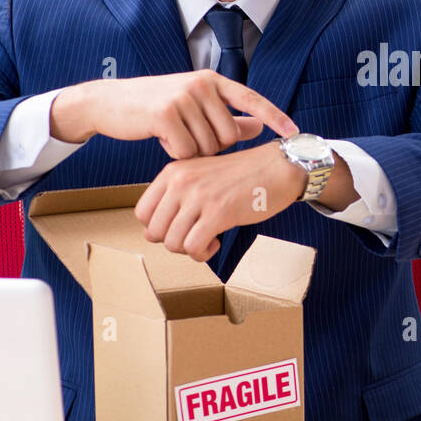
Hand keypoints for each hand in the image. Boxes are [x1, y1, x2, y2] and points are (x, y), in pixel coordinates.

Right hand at [50, 70, 298, 158]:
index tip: (295, 132)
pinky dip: (175, 154)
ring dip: (192, 152)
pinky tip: (160, 139)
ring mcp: (184, 98)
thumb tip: (259, 127)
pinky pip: (186, 152)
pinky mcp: (166, 115)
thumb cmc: (156, 109)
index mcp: (212, 80)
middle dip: (213, 147)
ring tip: (172, 135)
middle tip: (189, 137)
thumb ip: (226, 116)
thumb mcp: (194, 106)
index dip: (275, 116)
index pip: (252, 98)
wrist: (110, 104)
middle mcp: (201, 84)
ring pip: (208, 147)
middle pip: (229, 136)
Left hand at [134, 142, 309, 260]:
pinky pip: (194, 247)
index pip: (142, 213)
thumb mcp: (200, 174)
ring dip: (190, 250)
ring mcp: (199, 196)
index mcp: (173, 172)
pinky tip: (217, 241)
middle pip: (154, 232)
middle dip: (174, 242)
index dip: (159, 228)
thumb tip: (155, 231)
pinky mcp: (219, 212)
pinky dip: (203, 253)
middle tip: (195, 236)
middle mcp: (181, 182)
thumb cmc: (242, 176)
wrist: (278, 167)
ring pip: (173, 243)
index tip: (180, 227)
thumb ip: (177, 194)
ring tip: (208, 240)